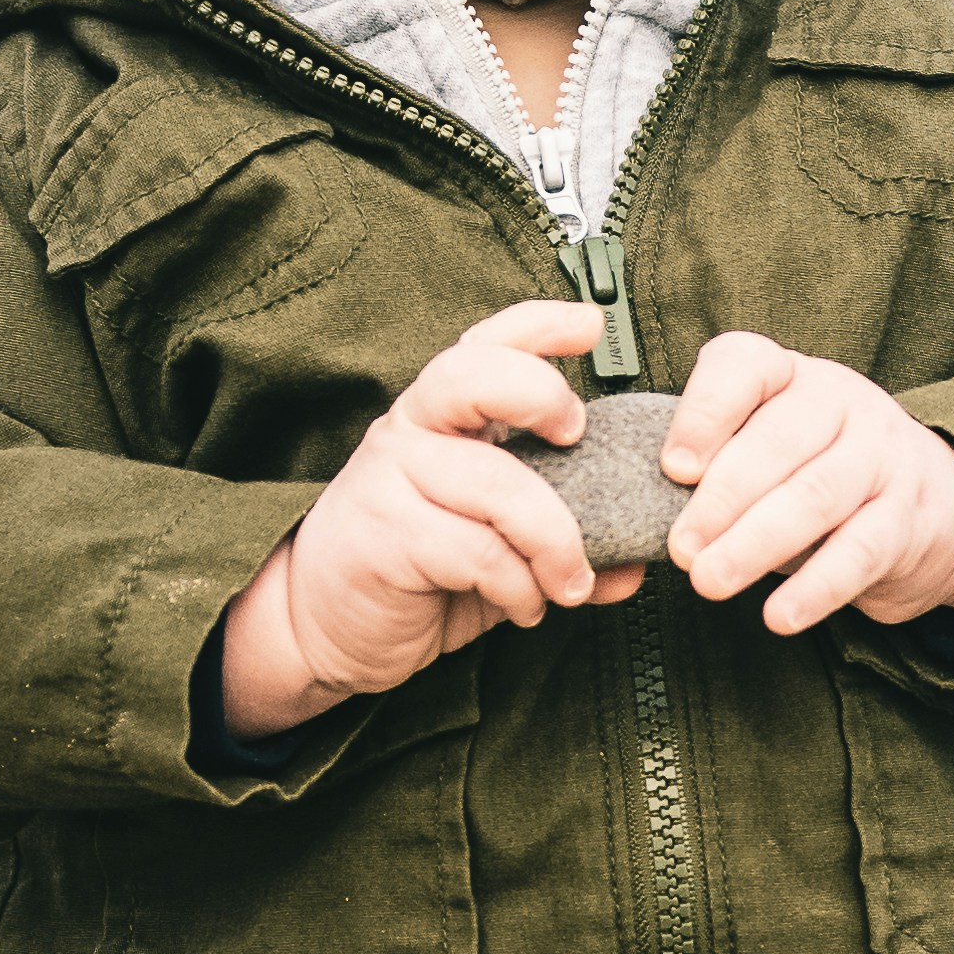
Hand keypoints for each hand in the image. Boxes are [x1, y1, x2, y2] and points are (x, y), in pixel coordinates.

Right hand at [217, 302, 636, 734]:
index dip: (539, 326)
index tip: (593, 325)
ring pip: (495, 484)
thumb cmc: (414, 574)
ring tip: (569, 584)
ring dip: (554, 541)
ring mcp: (392, 479)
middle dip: (539, 394)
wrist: (320, 628)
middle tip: (575, 437)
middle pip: (473, 375)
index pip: (485, 345)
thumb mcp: (498, 552)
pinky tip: (523, 609)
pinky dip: (518, 586)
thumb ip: (560, 545)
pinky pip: (476, 551)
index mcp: (441, 418)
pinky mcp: (385, 536)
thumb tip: (633, 562)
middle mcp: (412, 431)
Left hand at [659, 331, 953, 638]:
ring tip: (710, 581)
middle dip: (721, 499)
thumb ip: (715, 467)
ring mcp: (882, 457)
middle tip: (681, 549)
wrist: (935, 504)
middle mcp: (842, 403)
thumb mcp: (768, 448)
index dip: (706, 413)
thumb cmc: (821, 472)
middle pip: (779, 441)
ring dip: (755, 543)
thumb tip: (643, 514)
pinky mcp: (909, 519)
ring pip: (815, 496)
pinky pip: (859, 552)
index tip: (673, 467)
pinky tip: (779, 615)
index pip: (746, 367)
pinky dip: (815, 588)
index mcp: (791, 376)